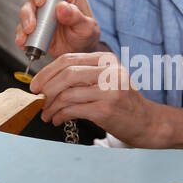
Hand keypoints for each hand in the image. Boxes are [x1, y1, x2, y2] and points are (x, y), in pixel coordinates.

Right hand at [15, 0, 99, 57]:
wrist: (81, 51)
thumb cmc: (86, 33)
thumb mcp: (87, 26)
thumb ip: (76, 16)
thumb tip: (62, 7)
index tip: (41, 0)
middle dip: (29, 9)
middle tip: (32, 24)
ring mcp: (40, 11)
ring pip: (25, 11)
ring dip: (25, 23)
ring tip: (29, 35)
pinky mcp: (33, 26)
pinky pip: (22, 29)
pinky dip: (22, 36)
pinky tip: (25, 43)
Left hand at [31, 51, 156, 146]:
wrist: (146, 122)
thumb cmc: (122, 102)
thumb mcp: (106, 80)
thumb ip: (82, 75)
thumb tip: (47, 81)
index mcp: (107, 59)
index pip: (69, 59)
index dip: (47, 72)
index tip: (36, 84)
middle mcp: (110, 71)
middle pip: (67, 74)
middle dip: (47, 88)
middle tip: (38, 99)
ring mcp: (109, 90)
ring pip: (67, 94)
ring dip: (51, 106)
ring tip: (47, 114)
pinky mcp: (105, 109)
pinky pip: (72, 110)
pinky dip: (60, 116)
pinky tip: (57, 120)